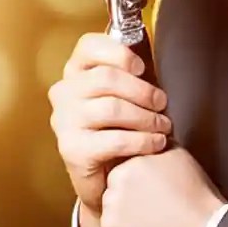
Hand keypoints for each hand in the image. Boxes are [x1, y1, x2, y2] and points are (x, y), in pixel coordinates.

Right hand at [47, 33, 172, 212]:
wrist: (107, 180)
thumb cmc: (119, 130)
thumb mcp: (125, 96)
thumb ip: (131, 74)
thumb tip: (151, 53)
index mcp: (75, 72)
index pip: (89, 46)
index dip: (119, 53)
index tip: (142, 67)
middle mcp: (64, 93)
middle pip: (107, 78)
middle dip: (143, 91)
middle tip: (162, 103)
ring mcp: (64, 121)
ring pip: (113, 108)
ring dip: (147, 118)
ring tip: (163, 126)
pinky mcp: (72, 149)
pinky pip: (116, 139)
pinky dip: (143, 140)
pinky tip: (156, 143)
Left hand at [100, 145, 226, 226]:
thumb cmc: (196, 199)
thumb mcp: (181, 157)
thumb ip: (160, 146)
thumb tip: (153, 142)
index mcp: (134, 159)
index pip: (128, 161)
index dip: (142, 173)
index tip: (155, 183)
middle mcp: (118, 179)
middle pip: (117, 182)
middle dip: (131, 190)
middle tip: (154, 200)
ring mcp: (112, 203)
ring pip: (113, 203)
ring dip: (126, 208)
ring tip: (152, 215)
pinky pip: (112, 225)